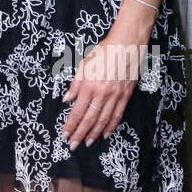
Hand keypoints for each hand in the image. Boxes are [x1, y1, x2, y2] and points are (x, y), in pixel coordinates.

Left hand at [61, 19, 151, 148]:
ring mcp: (115, 97)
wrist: (126, 46)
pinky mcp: (126, 96)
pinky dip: (111, 126)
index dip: (71, 125)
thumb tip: (67, 100)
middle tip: (73, 146)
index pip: (77, 111)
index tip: (65, 135)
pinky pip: (117, 115)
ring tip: (87, 143)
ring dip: (94, 134)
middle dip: (80, 134)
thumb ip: (75, 84)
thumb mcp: (84, 65)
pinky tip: (105, 134)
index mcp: (89, 86)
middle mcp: (102, 94)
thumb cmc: (103, 52)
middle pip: (89, 120)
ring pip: (103, 120)